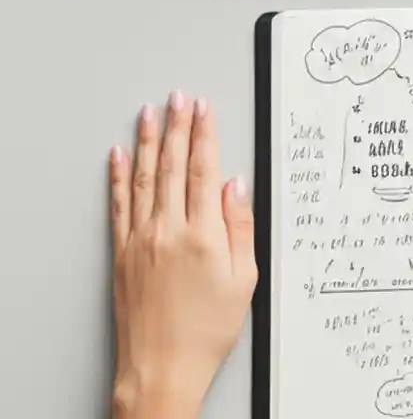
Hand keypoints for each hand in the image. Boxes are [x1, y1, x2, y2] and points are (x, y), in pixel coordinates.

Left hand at [109, 93, 256, 418]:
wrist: (161, 367)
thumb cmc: (207, 331)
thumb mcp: (244, 279)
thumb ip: (241, 227)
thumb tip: (235, 187)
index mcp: (203, 236)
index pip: (202, 170)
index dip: (204, 134)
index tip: (205, 109)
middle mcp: (168, 231)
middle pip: (171, 166)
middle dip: (177, 126)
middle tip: (178, 98)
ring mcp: (140, 240)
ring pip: (143, 178)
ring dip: (146, 142)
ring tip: (149, 114)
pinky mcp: (122, 253)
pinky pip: (119, 205)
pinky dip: (117, 177)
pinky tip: (117, 157)